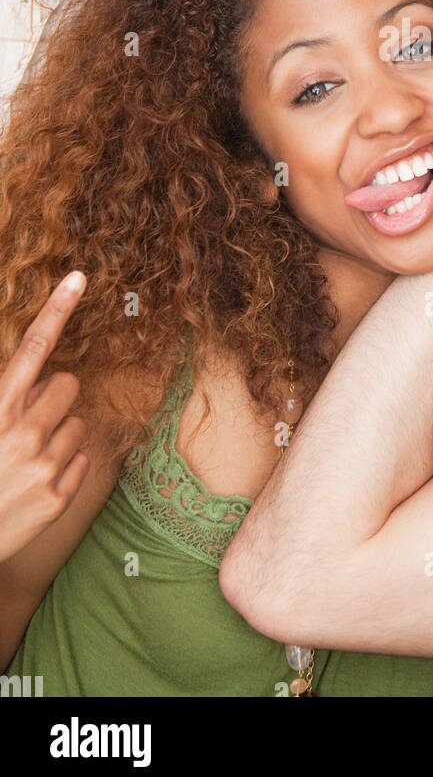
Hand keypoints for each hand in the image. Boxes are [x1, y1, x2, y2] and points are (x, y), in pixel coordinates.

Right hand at [0, 272, 88, 561]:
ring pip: (78, 424)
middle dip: (52, 396)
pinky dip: (64, 467)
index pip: (33, 348)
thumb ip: (6, 400)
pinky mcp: (59, 498)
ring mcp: (44, 467)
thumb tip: (37, 384)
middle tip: (28, 422)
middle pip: (68, 384)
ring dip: (58, 435)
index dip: (57, 310)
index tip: (79, 278)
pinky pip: (81, 460)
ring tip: (26, 460)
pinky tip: (35, 483)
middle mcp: (22, 434)